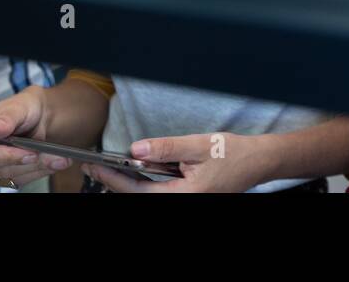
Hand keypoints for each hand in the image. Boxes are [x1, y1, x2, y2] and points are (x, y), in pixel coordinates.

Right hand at [0, 86, 72, 189]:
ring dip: (38, 169)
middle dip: (29, 165)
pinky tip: (53, 162)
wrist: (36, 117)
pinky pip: (19, 181)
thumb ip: (7, 118)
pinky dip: (39, 172)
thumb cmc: (24, 107)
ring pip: (11, 178)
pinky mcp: (0, 178)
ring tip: (60, 159)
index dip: (5, 157)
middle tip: (56, 158)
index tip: (31, 153)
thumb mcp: (20, 105)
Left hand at [82, 133, 269, 193]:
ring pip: (146, 196)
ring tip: (105, 168)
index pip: (139, 190)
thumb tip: (136, 151)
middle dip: (113, 183)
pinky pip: (156, 193)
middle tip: (92, 166)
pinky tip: (132, 172)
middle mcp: (182, 203)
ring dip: (125, 184)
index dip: (114, 179)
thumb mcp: (198, 145)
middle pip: (139, 196)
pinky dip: (141, 184)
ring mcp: (183, 202)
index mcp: (185, 196)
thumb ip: (166, 148)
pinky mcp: (184, 197)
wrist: (256, 162)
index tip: (96, 165)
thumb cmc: (232, 154)